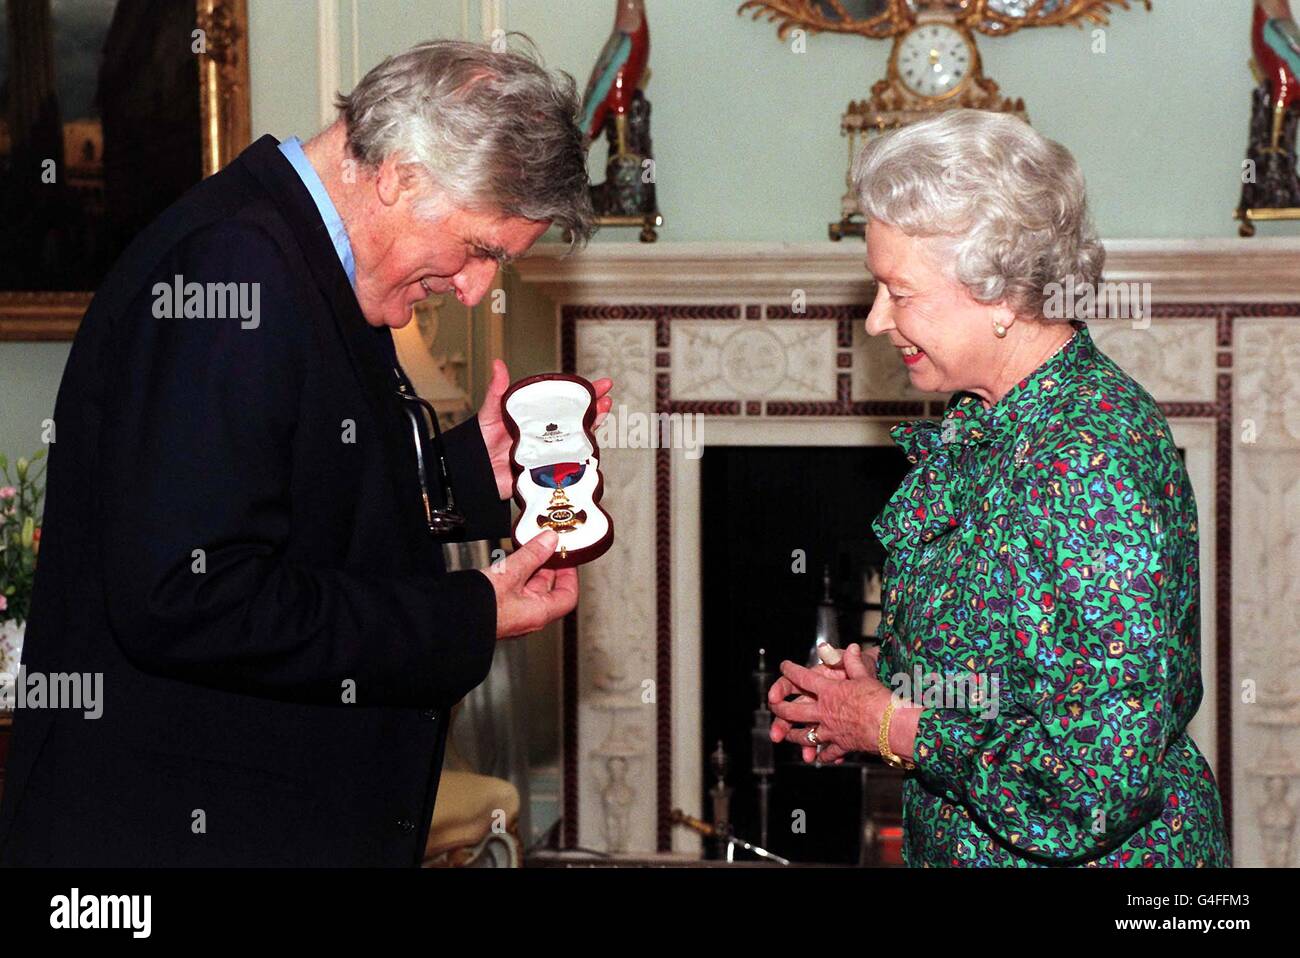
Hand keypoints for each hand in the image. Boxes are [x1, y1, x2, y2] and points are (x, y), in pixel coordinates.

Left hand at [478, 359, 613, 499]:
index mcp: (537, 418)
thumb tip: (498, 364)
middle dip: (596, 408)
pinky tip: (590, 442)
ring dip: (593, 426)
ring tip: (603, 411)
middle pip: (578, 420)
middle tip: (607, 397)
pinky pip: (569, 463)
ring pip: (578, 439)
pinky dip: (582, 454)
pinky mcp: (549, 470)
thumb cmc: (481, 442)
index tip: (603, 384)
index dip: (585, 393)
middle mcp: (547, 434)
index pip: (565, 403)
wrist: (474, 472)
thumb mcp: (490, 412)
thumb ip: (497, 391)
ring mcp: (550, 452)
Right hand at [479, 529, 577, 638]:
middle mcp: (528, 618)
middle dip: (548, 566)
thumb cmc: (480, 609)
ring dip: (530, 569)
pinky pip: (513, 591)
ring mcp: (512, 615)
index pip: (567, 596)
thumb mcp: (510, 573)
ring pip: (528, 589)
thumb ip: (532, 555)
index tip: (568, 557)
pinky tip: (508, 562)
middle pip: (548, 590)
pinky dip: (515, 575)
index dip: (571, 575)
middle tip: (547, 547)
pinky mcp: (498, 611)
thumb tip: (549, 540)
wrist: (450, 621)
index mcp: (539, 613)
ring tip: (528, 549)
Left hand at [768, 644, 889, 764]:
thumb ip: (854, 662)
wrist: (891, 726)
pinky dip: (823, 754)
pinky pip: (828, 752)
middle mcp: (824, 711)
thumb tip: (852, 648)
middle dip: (780, 707)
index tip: (783, 666)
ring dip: (794, 735)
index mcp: (829, 691)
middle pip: (793, 711)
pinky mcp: (841, 745)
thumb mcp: (865, 676)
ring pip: (805, 735)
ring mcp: (831, 730)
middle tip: (773, 704)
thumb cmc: (879, 699)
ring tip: (787, 735)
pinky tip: (819, 756)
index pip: (803, 678)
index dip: (790, 670)